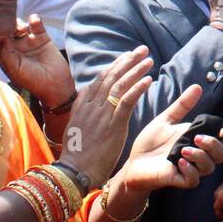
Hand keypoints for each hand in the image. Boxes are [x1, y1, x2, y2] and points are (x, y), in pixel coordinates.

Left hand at [0, 15, 72, 107]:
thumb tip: (3, 37)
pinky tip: (35, 22)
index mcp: (5, 56)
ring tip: (24, 29)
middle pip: (5, 30)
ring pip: (19, 25)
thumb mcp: (15, 70)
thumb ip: (6, 54)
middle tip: (11, 29)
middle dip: (6, 26)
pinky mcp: (42, 37)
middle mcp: (15, 47)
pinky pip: (36, 24)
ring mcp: (28, 41)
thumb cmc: (33, 81)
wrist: (56, 83)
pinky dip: (34, 19)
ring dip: (19, 23)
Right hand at [57, 46, 154, 188]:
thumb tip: (89, 97)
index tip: (127, 55)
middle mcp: (91, 106)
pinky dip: (137, 88)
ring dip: (135, 70)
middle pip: (111, 77)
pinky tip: (148, 79)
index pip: (100, 78)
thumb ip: (84, 111)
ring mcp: (101, 115)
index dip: (115, 65)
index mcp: (83, 106)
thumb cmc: (77, 155)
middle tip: (141, 49)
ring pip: (120, 85)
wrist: (74, 172)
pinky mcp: (112, 125)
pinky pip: (126, 101)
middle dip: (127, 61)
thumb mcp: (76, 128)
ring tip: (148, 59)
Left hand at [120, 83, 222, 192]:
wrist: (133, 162)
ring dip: (201, 156)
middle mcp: (197, 155)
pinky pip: (193, 179)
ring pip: (209, 167)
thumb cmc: (150, 142)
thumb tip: (197, 87)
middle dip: (214, 145)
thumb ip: (182, 106)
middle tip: (198, 137)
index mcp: (197, 139)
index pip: (221, 137)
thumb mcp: (166, 120)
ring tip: (184, 149)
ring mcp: (190, 169)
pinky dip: (190, 170)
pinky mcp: (179, 180)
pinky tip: (179, 162)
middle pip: (221, 154)